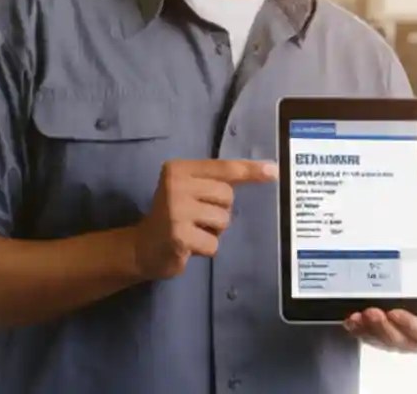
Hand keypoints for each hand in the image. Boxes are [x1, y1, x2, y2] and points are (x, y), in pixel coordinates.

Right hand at [134, 159, 276, 279]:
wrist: (141, 248)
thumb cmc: (174, 215)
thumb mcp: (190, 190)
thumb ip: (218, 181)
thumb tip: (267, 171)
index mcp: (179, 169)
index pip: (223, 168)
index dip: (250, 170)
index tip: (274, 171)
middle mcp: (176, 185)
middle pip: (227, 196)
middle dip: (219, 210)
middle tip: (196, 217)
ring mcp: (176, 210)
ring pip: (223, 220)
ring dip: (213, 231)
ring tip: (192, 231)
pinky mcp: (179, 236)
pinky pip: (214, 244)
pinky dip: (206, 249)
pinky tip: (188, 246)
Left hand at [344, 261, 416, 352]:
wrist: (415, 279)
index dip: (410, 325)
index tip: (396, 312)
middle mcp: (413, 337)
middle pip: (398, 340)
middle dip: (383, 327)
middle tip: (373, 311)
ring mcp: (393, 337)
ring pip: (379, 340)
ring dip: (368, 329)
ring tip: (360, 314)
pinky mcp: (375, 334)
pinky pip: (365, 335)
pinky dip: (357, 328)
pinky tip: (352, 319)